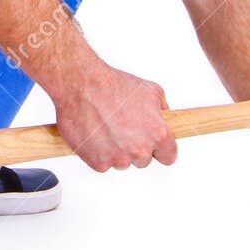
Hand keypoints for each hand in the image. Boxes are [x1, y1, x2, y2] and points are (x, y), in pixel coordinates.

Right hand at [51, 62, 177, 171]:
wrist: (80, 85)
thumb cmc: (111, 85)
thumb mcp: (150, 90)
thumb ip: (162, 111)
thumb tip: (164, 118)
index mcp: (157, 134)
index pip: (168, 156)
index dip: (160, 149)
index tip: (154, 145)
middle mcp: (140, 150)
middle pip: (143, 160)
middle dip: (135, 147)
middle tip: (123, 128)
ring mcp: (119, 159)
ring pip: (122, 162)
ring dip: (116, 150)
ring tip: (106, 127)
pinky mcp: (98, 163)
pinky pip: (103, 163)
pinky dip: (98, 152)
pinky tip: (96, 134)